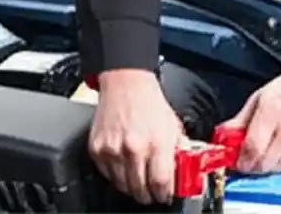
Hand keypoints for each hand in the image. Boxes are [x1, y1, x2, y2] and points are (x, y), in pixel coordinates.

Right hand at [87, 69, 186, 204]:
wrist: (126, 83)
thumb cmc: (149, 102)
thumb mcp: (173, 125)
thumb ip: (179, 151)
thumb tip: (184, 171)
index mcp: (157, 142)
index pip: (161, 183)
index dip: (164, 195)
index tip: (165, 196)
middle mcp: (134, 148)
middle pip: (140, 189)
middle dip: (148, 195)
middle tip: (152, 193)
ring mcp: (113, 149)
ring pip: (122, 185)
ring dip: (132, 188)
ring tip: (138, 181)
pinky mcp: (97, 149)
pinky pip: (107, 175)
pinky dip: (116, 176)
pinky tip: (124, 167)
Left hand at [222, 64, 280, 173]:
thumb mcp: (259, 97)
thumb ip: (240, 120)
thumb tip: (224, 135)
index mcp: (272, 111)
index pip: (253, 148)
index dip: (242, 160)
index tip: (238, 161)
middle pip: (266, 163)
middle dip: (253, 166)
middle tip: (249, 159)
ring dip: (270, 165)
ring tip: (267, 152)